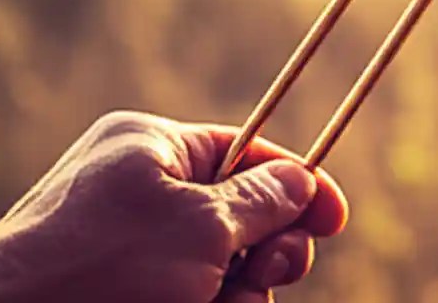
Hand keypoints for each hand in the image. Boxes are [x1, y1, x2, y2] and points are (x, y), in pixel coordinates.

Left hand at [0, 111, 347, 302]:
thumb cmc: (100, 266)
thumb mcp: (199, 224)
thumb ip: (262, 198)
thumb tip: (301, 178)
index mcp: (155, 149)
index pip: (248, 151)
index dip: (298, 183)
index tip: (337, 220)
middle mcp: (144, 195)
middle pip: (244, 218)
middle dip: (267, 253)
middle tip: (267, 273)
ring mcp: (135, 252)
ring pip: (225, 273)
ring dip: (239, 297)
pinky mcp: (130, 296)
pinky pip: (197, 301)